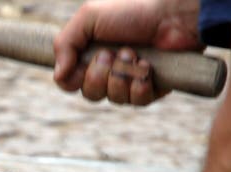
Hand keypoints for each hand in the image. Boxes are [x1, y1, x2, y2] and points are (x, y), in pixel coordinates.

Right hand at [54, 0, 201, 104]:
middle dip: (100, 75)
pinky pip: (137, 102)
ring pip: (115, 99)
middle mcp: (108, 70)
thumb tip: (58, 75)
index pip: (69, 83)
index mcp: (90, 54)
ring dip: (122, 75)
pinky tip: (147, 67)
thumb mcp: (89, 17)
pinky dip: (140, 85)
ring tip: (134, 53)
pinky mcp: (152, 88)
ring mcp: (130, 81)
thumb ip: (65, 44)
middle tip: (111, 53)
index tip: (83, 63)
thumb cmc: (131, 11)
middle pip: (91, 95)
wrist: (172, 14)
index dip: (73, 80)